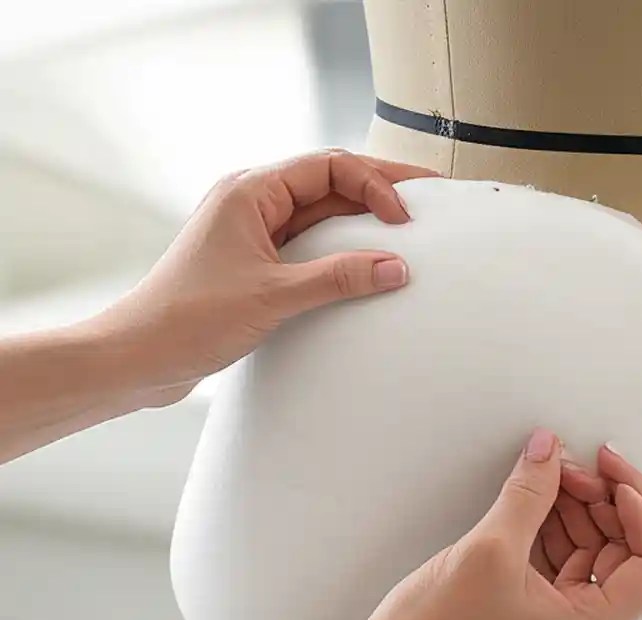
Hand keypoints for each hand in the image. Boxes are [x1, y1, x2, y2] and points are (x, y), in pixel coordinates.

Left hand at [96, 149, 436, 405]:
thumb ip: (339, 278)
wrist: (138, 357)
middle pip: (330, 181)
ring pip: (322, 212)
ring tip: (409, 226)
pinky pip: (311, 242)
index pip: (329, 166)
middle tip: (430, 194)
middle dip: (381, 187)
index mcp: (249, 191)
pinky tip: (370, 261)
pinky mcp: (256, 262)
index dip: (375, 184)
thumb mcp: (273, 297)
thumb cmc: (186, 319)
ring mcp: (254, 231)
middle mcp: (251, 202)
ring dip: (363, 217)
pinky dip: (344, 247)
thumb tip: (396, 266)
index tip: (404, 217)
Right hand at [353, 428, 641, 619]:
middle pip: (629, 553)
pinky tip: (536, 497)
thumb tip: (551, 451)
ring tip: (551, 475)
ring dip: (579, 507)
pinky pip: (564, 556)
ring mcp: (560, 619)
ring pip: (596, 551)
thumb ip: (530, 492)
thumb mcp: (491, 548)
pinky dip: (556, 522)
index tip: (614, 474)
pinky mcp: (535, 608)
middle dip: (606, 501)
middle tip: (574, 466)